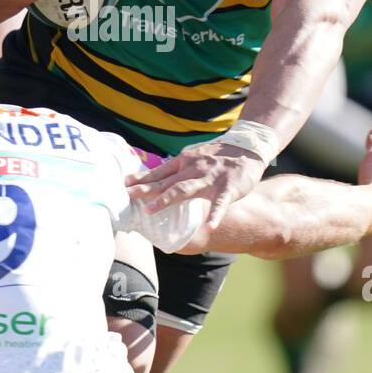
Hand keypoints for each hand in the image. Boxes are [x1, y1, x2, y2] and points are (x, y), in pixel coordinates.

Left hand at [126, 142, 265, 229]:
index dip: (141, 178)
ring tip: (151, 210)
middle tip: (127, 196)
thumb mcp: (193, 157)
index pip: (159, 171)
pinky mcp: (228, 188)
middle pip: (166, 181)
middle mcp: (193, 169)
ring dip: (167, 199)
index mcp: (184, 162)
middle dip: (146, 189)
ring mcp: (210, 179)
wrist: (248, 147)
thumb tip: (156, 179)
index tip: (123, 184)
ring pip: (186, 189)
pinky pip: (221, 203)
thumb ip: (177, 169)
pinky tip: (209, 225)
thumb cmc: (217, 156)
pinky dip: (215, 214)